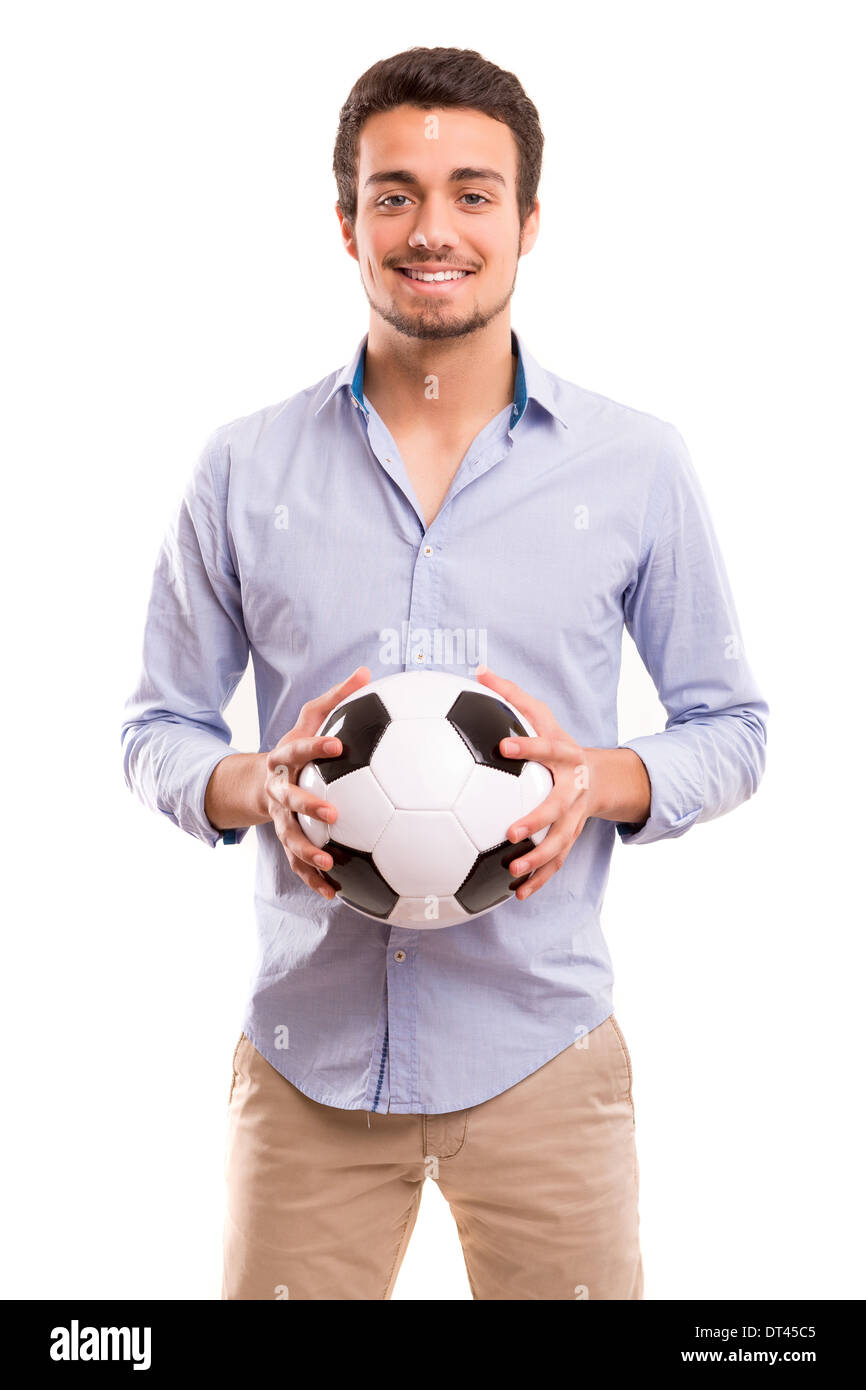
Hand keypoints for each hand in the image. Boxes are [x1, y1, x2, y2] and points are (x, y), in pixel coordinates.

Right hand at [265, 666, 370, 898]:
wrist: (262, 782)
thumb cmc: (298, 747)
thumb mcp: (311, 718)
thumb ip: (338, 697)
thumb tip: (367, 670)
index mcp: (286, 758)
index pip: (299, 750)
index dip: (315, 748)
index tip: (337, 745)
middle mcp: (278, 790)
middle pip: (289, 800)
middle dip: (308, 807)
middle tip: (333, 815)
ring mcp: (279, 819)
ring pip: (289, 839)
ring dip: (307, 854)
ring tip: (330, 865)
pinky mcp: (286, 841)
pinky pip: (298, 865)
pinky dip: (314, 880)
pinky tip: (335, 894)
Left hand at [474, 664, 600, 901]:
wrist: (596, 774)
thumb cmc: (555, 741)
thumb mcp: (539, 714)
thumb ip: (510, 693)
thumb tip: (478, 668)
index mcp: (563, 755)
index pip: (546, 749)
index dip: (528, 748)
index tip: (503, 746)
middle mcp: (573, 789)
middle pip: (559, 807)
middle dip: (537, 820)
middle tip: (511, 832)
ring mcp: (574, 818)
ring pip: (561, 844)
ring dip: (539, 861)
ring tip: (513, 874)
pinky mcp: (570, 838)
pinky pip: (556, 864)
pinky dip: (539, 880)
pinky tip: (516, 895)